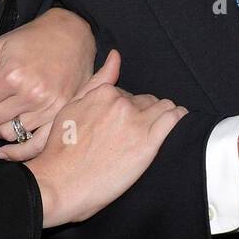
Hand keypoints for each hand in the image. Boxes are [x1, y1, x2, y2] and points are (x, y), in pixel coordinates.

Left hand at [0, 49, 120, 161]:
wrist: (70, 35)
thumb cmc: (29, 40)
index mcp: (14, 76)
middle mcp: (33, 94)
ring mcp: (51, 108)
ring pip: (13, 135)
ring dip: (0, 133)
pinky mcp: (64, 117)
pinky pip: (37, 145)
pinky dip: (19, 152)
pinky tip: (7, 152)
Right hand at [25, 84, 187, 228]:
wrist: (60, 183)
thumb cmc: (60, 149)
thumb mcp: (72, 106)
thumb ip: (98, 80)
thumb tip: (116, 56)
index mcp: (104, 93)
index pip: (127, 93)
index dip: (126, 108)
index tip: (122, 123)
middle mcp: (122, 104)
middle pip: (145, 101)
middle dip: (143, 113)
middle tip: (134, 132)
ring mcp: (136, 123)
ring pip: (163, 107)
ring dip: (162, 114)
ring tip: (159, 126)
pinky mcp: (148, 144)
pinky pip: (173, 121)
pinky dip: (178, 118)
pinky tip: (178, 120)